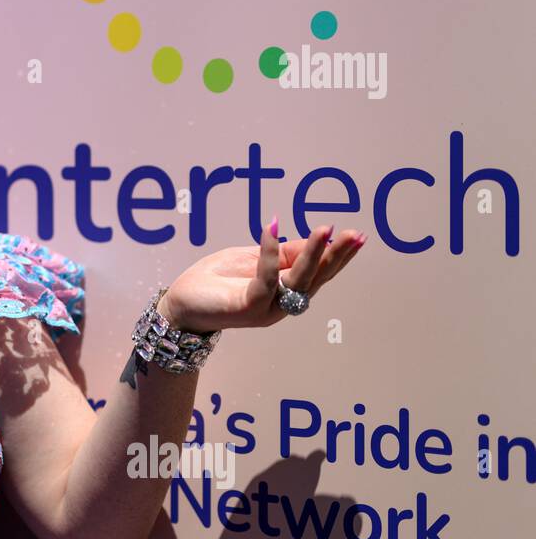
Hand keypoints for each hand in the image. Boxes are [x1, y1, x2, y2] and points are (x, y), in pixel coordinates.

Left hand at [157, 216, 366, 332]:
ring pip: (297, 280)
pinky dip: (269, 254)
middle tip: (356, 234)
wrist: (181, 303)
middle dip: (337, 255)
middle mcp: (283, 304)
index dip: (338, 255)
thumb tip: (315, 239)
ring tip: (325, 230)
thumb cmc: (217, 280)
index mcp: (286, 291)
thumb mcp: (253, 258)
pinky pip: (265, 280)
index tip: (358, 236)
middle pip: (316, 278)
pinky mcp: (248, 308)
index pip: (319, 272)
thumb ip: (283, 253)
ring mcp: (267, 308)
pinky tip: (272, 231)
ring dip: (312, 254)